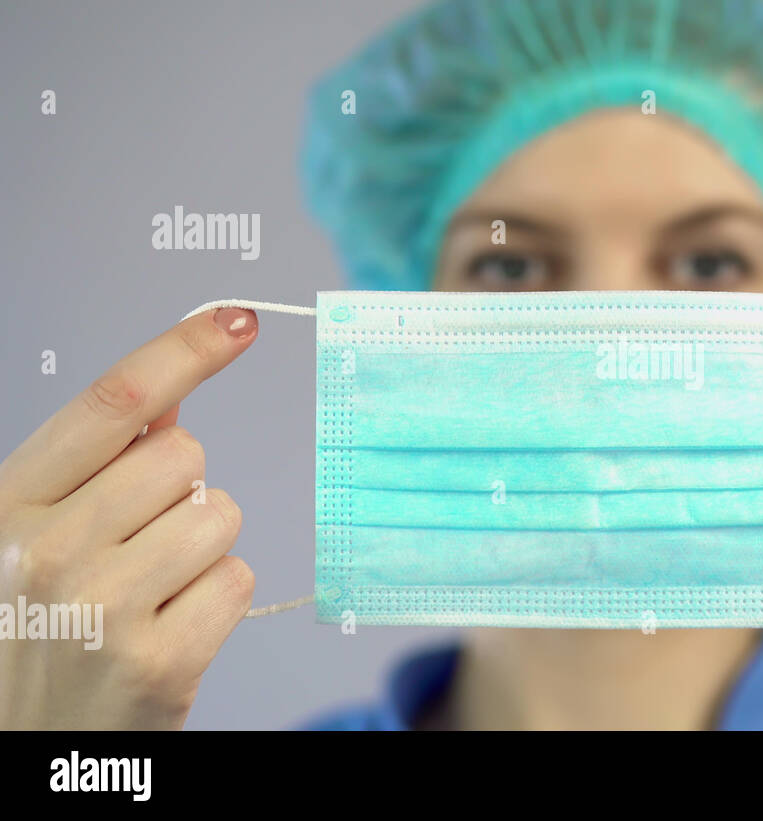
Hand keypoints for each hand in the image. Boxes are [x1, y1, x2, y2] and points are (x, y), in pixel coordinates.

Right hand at [0, 307, 258, 728]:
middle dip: (179, 491)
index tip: (238, 320)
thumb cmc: (33, 633)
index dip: (183, 351)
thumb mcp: (30, 538)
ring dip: (202, 549)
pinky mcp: (158, 662)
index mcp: (8, 506)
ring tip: (150, 593)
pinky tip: (170, 630)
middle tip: (135, 546)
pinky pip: (239, 580)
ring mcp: (103, 608)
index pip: (113, 404)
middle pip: (184, 457)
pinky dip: (217, 600)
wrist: (20, 748)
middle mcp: (49, 551)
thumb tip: (171, 403)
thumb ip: (94, 471)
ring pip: (220, 515)